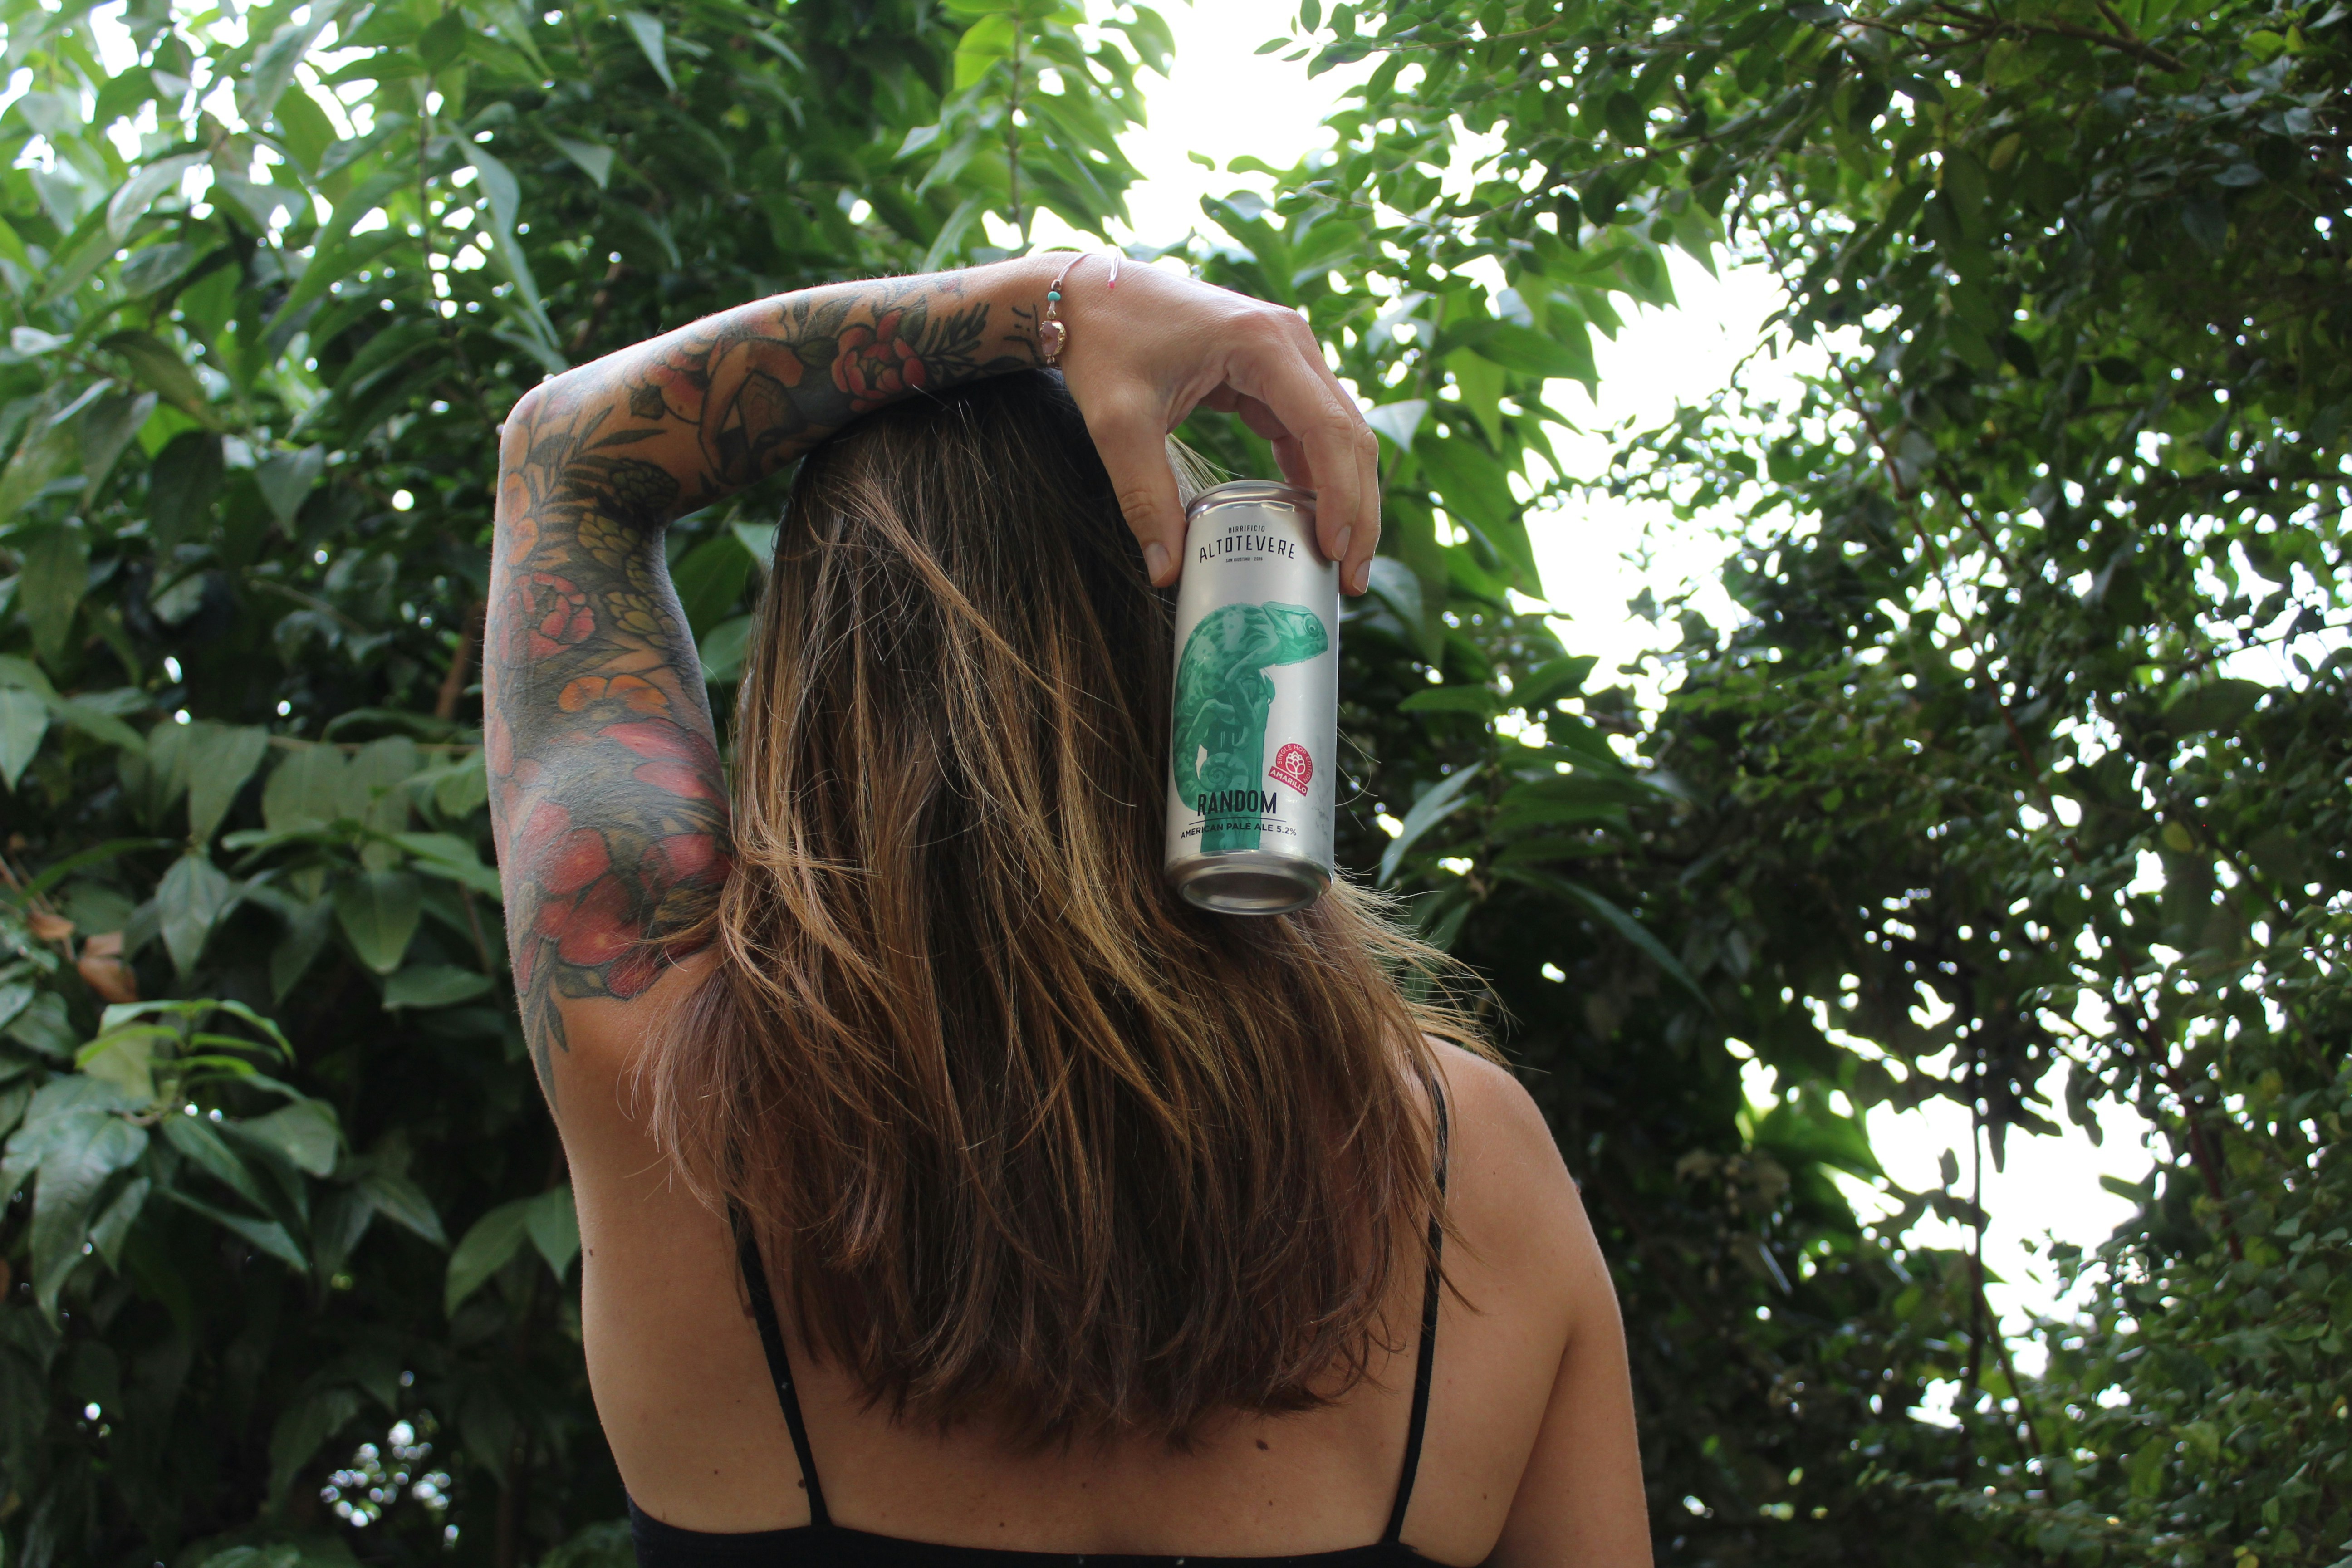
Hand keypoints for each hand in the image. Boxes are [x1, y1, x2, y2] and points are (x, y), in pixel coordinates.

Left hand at [1052, 258, 1379, 593]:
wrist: (1085, 296)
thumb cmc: (1103, 344)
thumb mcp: (1118, 424)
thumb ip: (1145, 497)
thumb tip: (1166, 573)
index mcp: (1263, 343)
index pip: (1326, 427)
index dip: (1340, 495)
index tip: (1334, 552)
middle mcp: (1290, 341)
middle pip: (1349, 433)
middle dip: (1357, 509)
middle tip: (1351, 577)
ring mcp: (1287, 353)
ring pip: (1338, 433)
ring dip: (1345, 496)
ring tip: (1339, 561)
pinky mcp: (1273, 370)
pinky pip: (1310, 428)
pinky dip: (1316, 476)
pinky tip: (1310, 523)